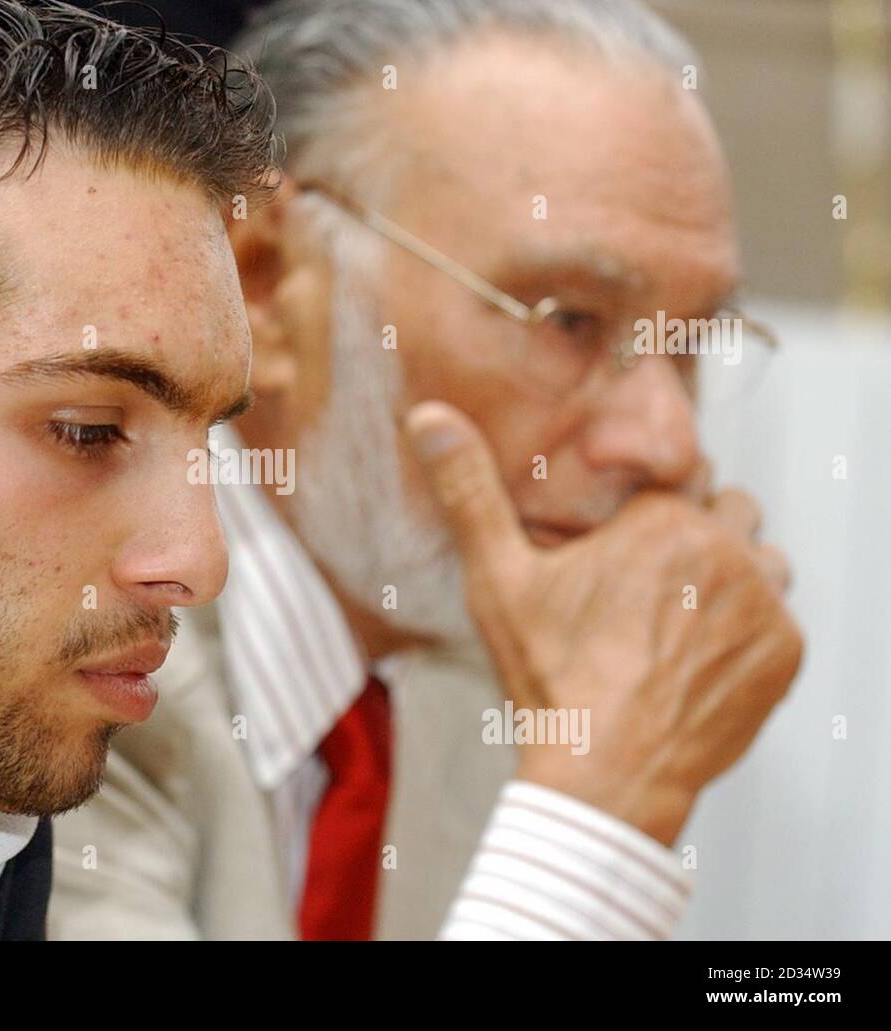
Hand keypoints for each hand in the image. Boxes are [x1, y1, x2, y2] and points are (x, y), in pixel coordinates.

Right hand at [405, 401, 803, 844]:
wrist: (607, 775)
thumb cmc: (554, 679)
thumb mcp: (498, 579)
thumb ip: (469, 492)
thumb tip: (428, 419)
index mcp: (663, 521)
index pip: (683, 474)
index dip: (652, 505)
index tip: (627, 541)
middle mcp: (727, 551)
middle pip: (728, 512)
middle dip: (697, 534)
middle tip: (646, 584)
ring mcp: (764, 604)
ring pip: (761, 561)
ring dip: (731, 577)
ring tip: (674, 620)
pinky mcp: (782, 653)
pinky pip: (777, 619)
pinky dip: (747, 633)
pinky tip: (695, 660)